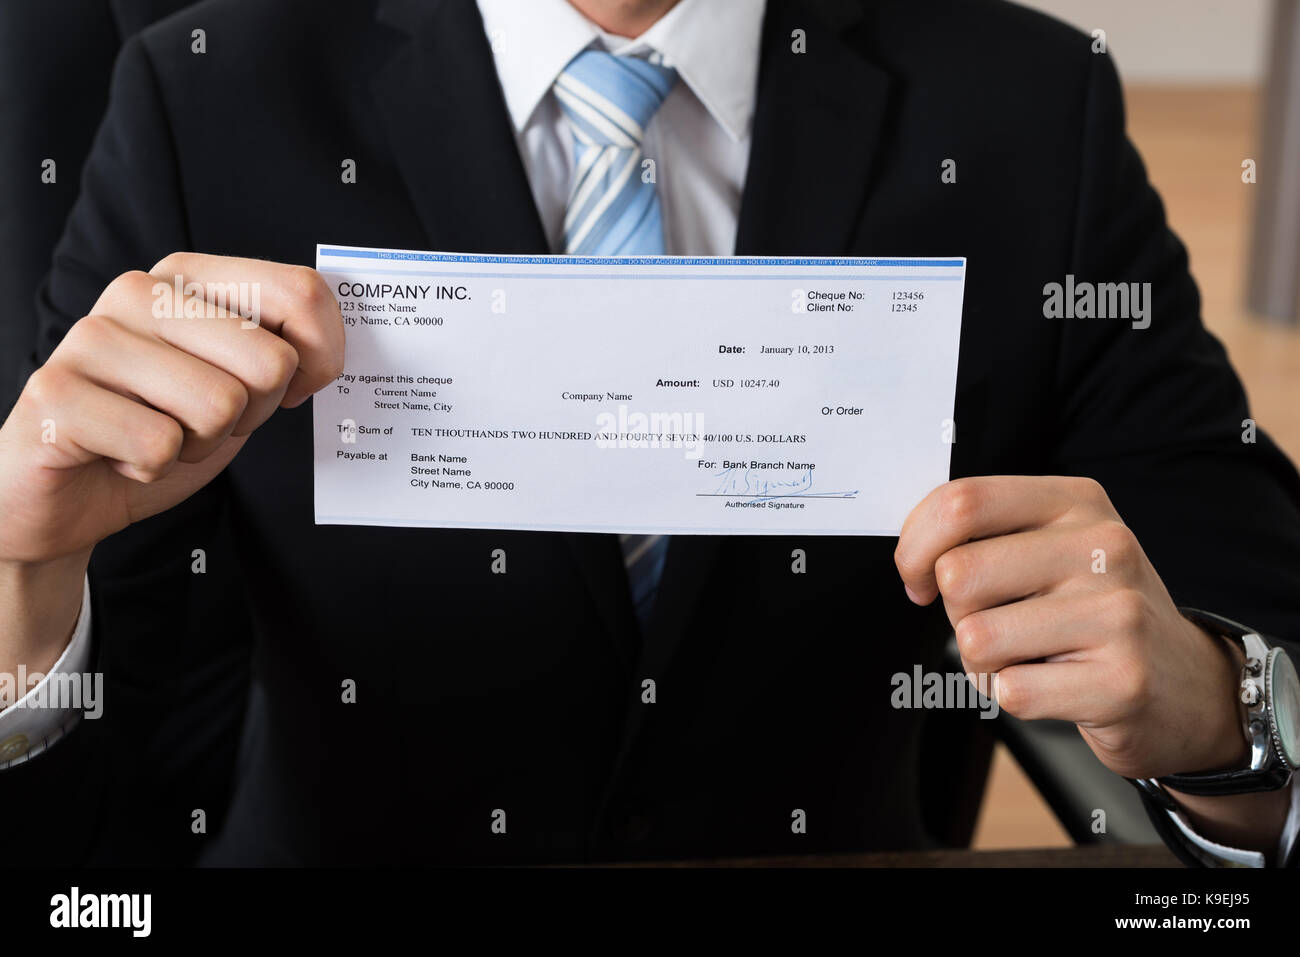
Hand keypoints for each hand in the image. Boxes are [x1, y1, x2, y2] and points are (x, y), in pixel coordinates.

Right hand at [0, 253, 343, 670]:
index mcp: (187, 279)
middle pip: (269, 361)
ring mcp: (91, 337)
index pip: (300, 292)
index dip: (320, 356)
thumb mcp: (237, 390)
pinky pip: (160, 444)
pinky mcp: (55, 391)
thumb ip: (279, 355)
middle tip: (196, 421)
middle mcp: (137, 292)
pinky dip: (152, 468)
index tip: (291, 388)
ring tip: (155, 434)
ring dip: (199, 444)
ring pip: (219, 405)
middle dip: (248, 414)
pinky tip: (118, 454)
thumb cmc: (155, 434)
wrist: (62, 497)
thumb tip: (326, 351)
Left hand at [894, 475, 1246, 779]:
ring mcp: (1119, 613)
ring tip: (1031, 657)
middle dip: (955, 612)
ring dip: (983, 661)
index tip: (917, 577)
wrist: (1189, 688)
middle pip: (958, 574)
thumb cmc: (1095, 613)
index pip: (962, 502)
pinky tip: (1055, 687)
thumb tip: (911, 553)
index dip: (915, 546)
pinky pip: (1010, 690)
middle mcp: (1105, 546)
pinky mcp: (1121, 681)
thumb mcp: (1052, 548)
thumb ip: (983, 533)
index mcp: (1077, 501)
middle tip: (997, 624)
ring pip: (976, 637)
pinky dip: (1013, 696)